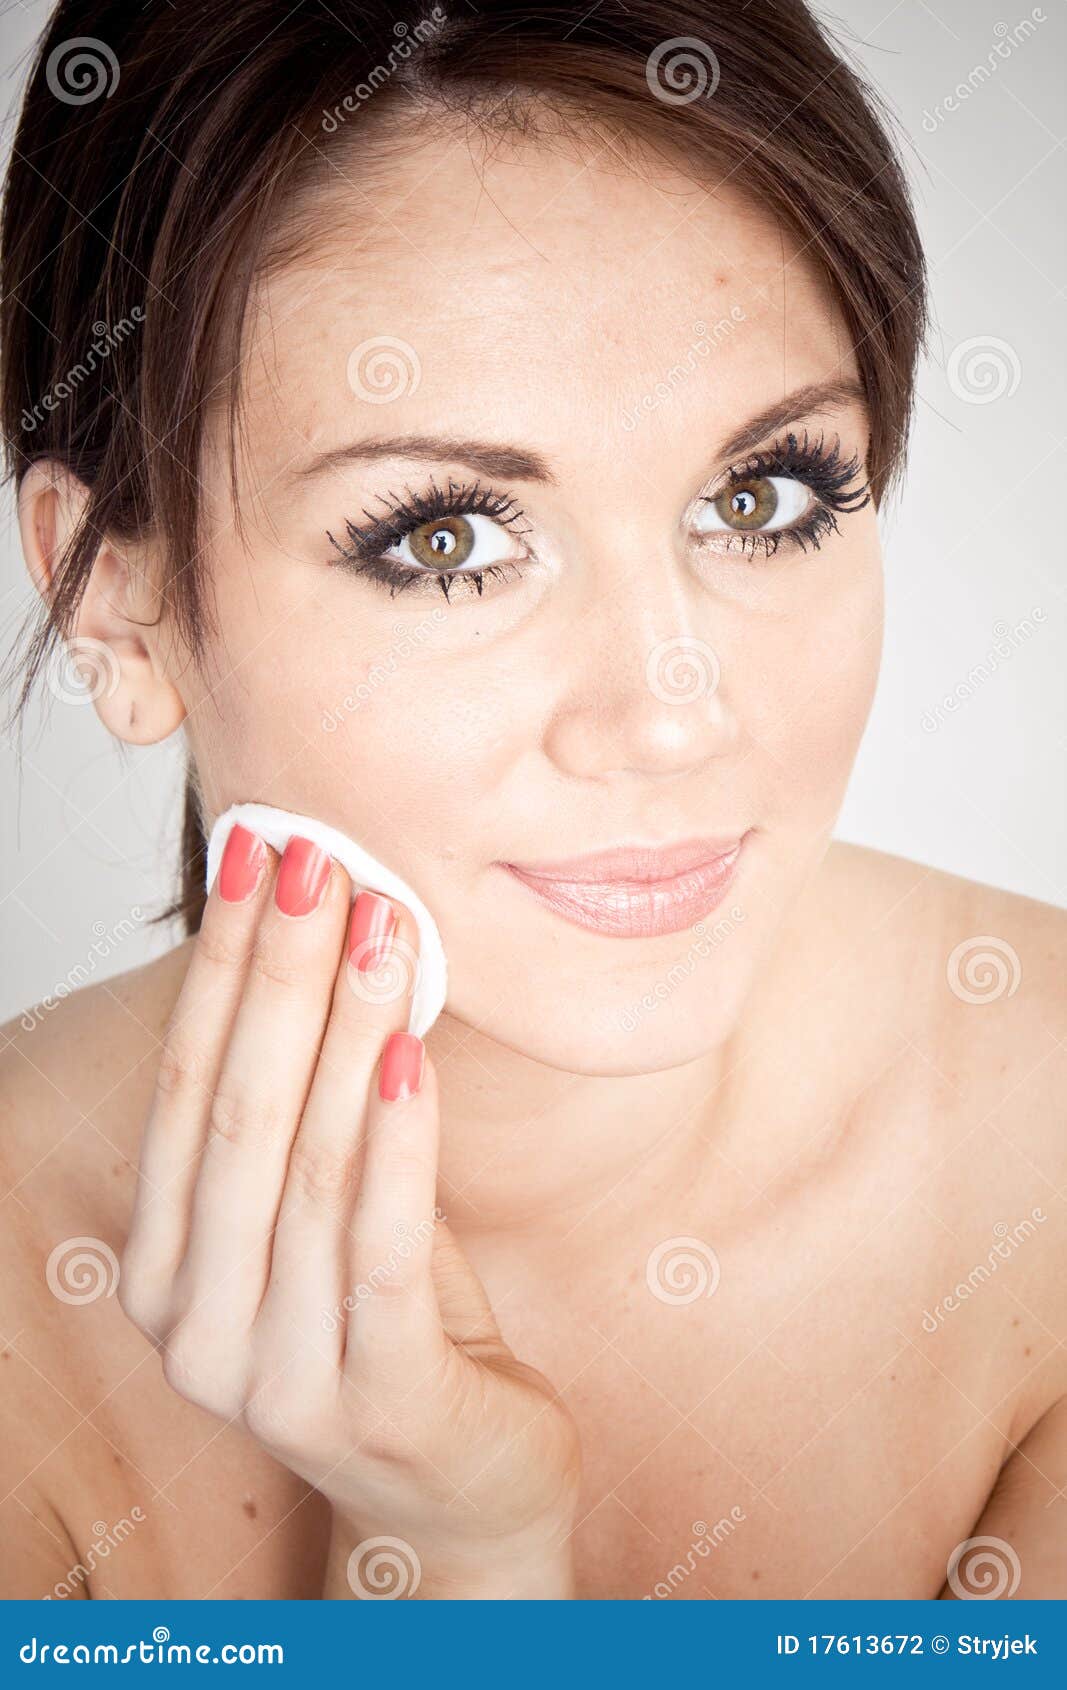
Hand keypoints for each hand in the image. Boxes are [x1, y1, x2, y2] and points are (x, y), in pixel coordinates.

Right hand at [119, 826, 581, 1597]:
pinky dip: (399, 1140)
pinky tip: (415, 1050)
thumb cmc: (395, 1321)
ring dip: (348, 1030)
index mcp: (168, 1269)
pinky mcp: (380, 1400)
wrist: (463, 1487)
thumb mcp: (327, 1206)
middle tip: (319, 859)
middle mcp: (197, 1328)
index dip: (223, 967)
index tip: (259, 857)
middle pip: (239, 1114)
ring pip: (308, 1166)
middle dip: (280, 974)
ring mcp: (278, 1376)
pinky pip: (384, 1245)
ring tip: (384, 925)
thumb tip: (315, 935)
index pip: (188, 1088)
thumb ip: (304, 1110)